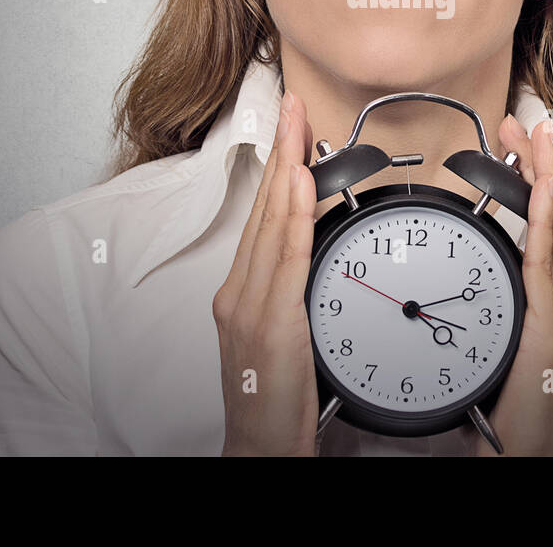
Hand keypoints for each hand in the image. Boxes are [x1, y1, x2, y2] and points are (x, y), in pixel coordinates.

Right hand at [212, 91, 319, 455]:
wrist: (259, 448)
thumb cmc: (273, 398)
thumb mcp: (281, 333)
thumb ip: (291, 288)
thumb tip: (313, 248)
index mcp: (242, 290)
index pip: (263, 213)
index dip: (279, 165)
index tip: (293, 125)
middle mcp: (238, 291)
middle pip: (263, 208)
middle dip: (281, 151)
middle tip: (293, 103)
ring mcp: (248, 305)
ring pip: (270, 224)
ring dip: (287, 168)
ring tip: (298, 125)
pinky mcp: (267, 323)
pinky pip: (285, 258)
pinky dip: (292, 216)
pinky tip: (300, 184)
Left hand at [476, 113, 552, 455]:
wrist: (524, 454)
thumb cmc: (510, 403)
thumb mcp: (504, 337)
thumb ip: (500, 298)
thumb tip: (471, 268)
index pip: (552, 225)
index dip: (541, 177)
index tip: (522, 140)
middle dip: (544, 165)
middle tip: (525, 122)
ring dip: (546, 180)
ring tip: (534, 139)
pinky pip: (548, 268)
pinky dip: (544, 226)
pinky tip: (538, 197)